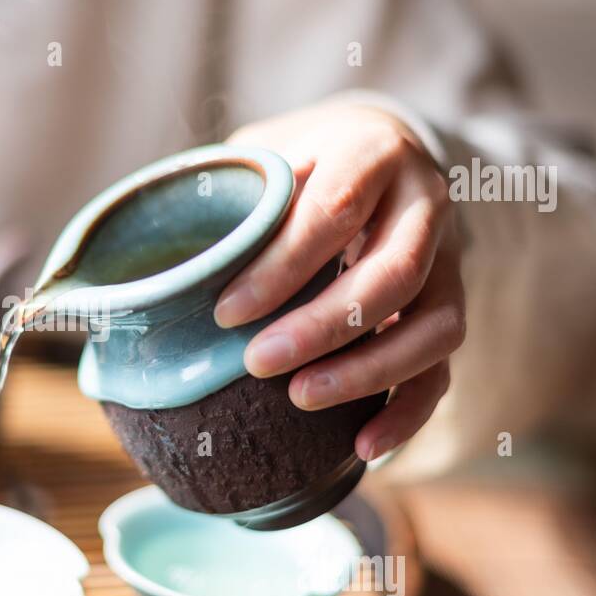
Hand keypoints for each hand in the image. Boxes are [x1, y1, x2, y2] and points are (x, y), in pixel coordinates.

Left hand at [214, 102, 464, 461]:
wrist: (378, 149)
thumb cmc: (302, 162)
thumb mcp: (264, 154)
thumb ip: (228, 193)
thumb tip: (145, 258)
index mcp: (373, 153)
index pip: (335, 210)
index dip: (281, 267)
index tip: (225, 312)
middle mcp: (426, 205)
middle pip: (394, 273)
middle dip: (323, 326)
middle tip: (257, 362)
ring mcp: (448, 262)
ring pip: (435, 326)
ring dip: (369, 371)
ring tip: (301, 397)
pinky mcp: (449, 310)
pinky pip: (443, 369)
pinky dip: (407, 413)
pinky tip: (361, 447)